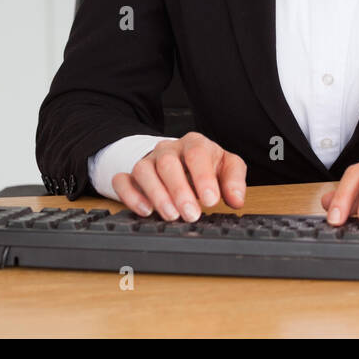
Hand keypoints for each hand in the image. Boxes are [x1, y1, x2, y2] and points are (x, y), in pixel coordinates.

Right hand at [113, 132, 246, 221]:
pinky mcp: (131, 175)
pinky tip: (145, 211)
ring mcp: (148, 161)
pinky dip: (131, 196)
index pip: (197, 153)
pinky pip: (122, 180)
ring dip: (157, 195)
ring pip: (143, 170)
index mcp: (194, 143)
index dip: (203, 177)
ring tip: (171, 215)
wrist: (181, 160)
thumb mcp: (227, 167)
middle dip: (179, 190)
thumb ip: (234, 180)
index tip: (210, 200)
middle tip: (191, 214)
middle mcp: (168, 150)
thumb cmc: (206, 165)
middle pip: (168, 163)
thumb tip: (236, 199)